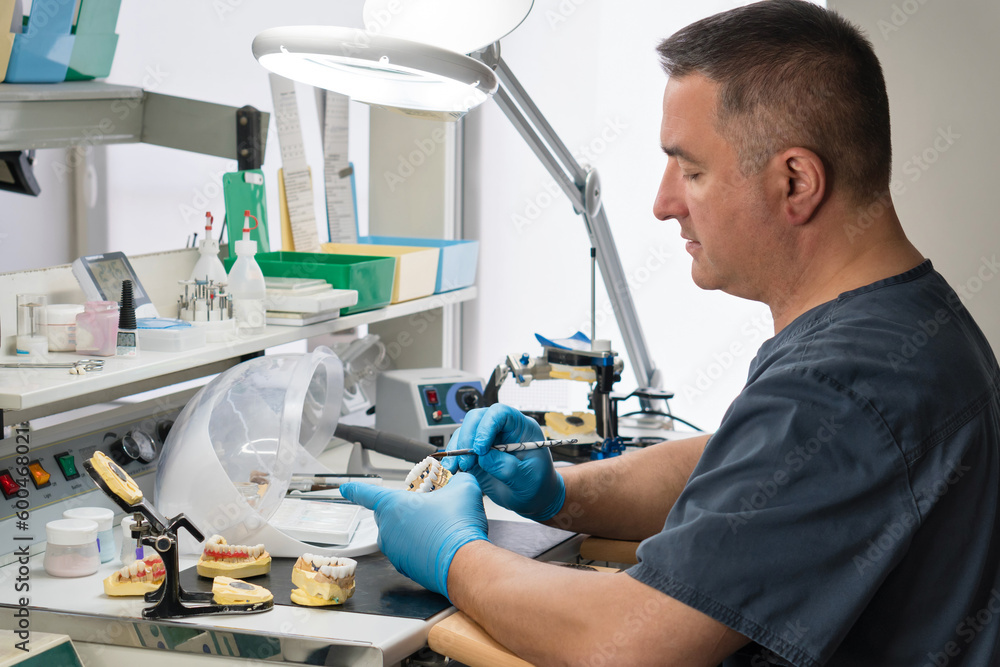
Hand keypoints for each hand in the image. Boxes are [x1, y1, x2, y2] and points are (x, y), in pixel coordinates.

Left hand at [339, 474, 486, 599]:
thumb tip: (459, 481)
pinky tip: (438, 544)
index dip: (355, 489)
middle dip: (403, 509)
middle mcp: (388, 528)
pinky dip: (418, 547)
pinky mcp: (405, 567)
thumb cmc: (457, 527)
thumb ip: (457, 479)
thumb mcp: (464, 488)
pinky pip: (407, 551)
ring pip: (398, 533)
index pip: (367, 493)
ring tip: (437, 528)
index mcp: (394, 505)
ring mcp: (394, 550)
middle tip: (426, 508)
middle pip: (387, 513)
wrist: (464, 563)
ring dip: (412, 529)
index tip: (345, 488)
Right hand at [443, 404, 565, 521]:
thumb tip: (483, 457)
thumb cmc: (537, 485)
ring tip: (457, 468)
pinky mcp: (476, 453)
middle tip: (466, 461)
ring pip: (465, 431)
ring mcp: (488, 440)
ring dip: (457, 448)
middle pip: (478, 418)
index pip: (501, 413)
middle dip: (467, 437)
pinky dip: (453, 457)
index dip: (487, 426)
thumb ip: (506, 467)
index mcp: (521, 428)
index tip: (481, 448)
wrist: (533, 498)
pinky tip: (453, 469)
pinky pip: (460, 447)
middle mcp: (502, 430)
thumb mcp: (526, 479)